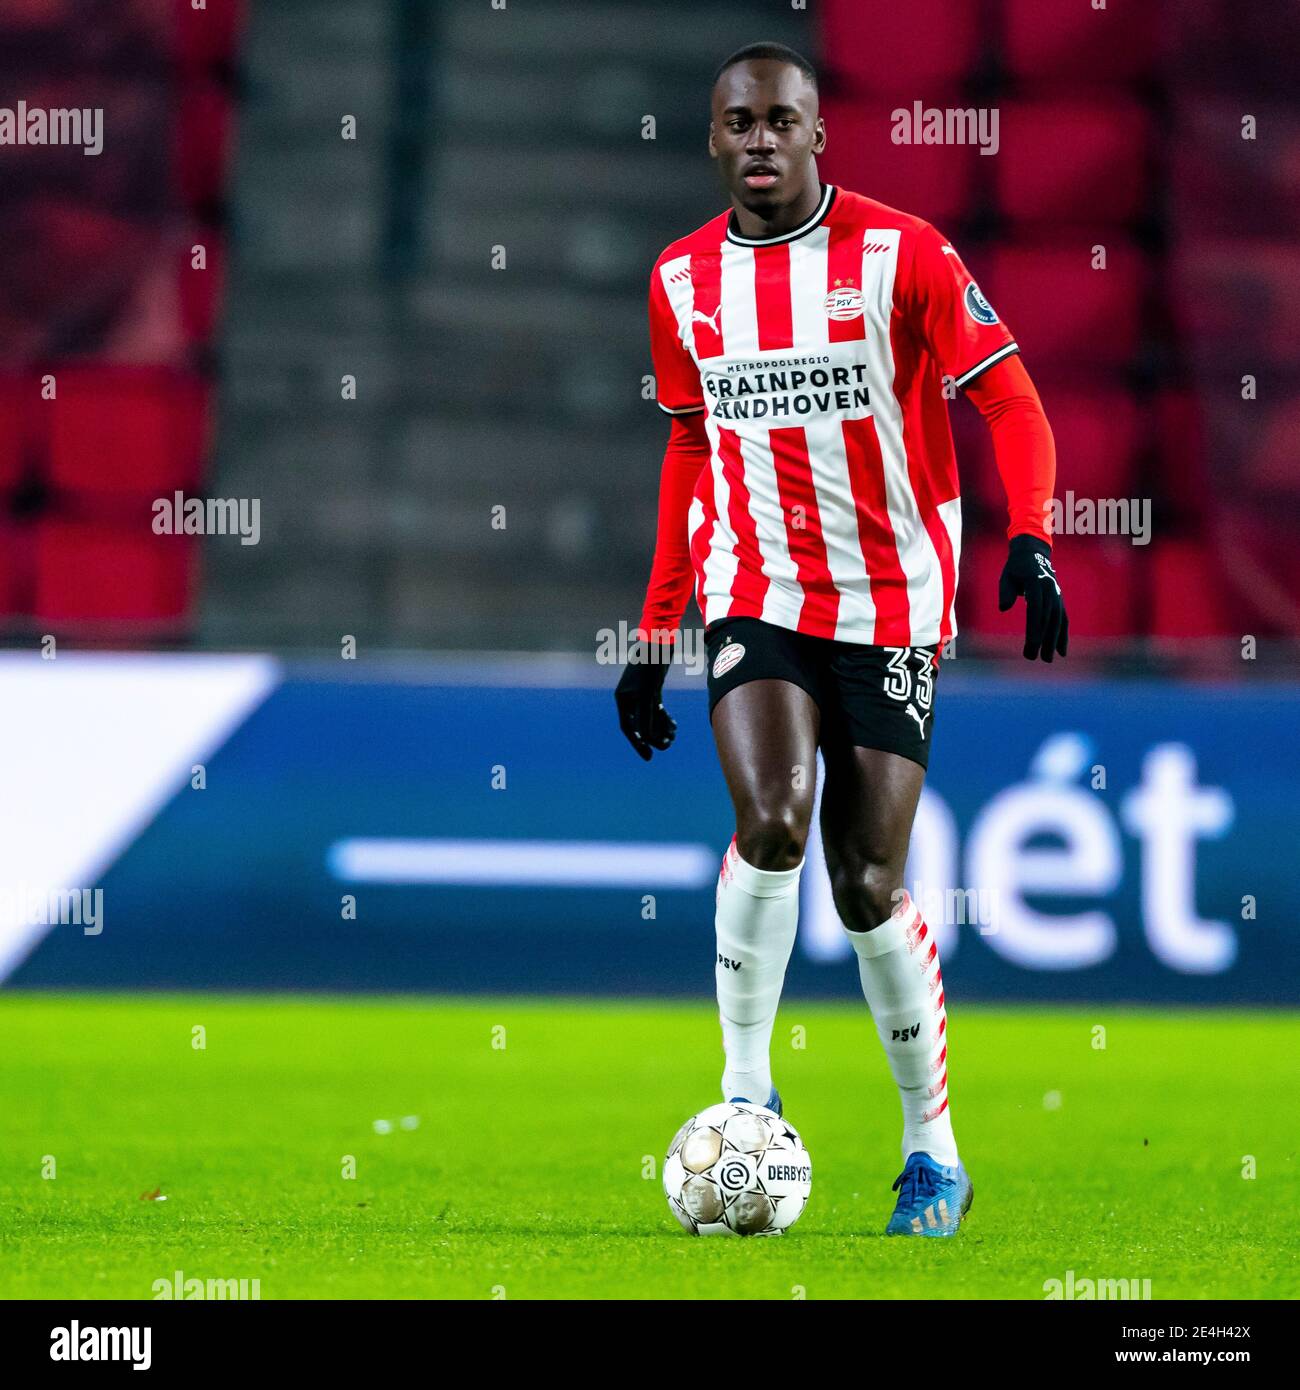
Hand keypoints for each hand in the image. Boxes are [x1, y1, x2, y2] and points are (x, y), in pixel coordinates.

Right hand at [614, 640, 676, 759]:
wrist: (660, 640)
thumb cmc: (651, 664)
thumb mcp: (648, 692)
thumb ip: (646, 715)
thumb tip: (646, 738)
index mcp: (623, 699)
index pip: (629, 727)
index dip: (638, 744)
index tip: (649, 757)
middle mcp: (630, 698)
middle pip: (640, 725)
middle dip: (654, 736)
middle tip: (668, 744)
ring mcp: (641, 693)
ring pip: (650, 718)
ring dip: (661, 728)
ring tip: (673, 735)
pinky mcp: (652, 689)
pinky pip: (656, 709)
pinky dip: (664, 718)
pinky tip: (674, 725)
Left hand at [998, 535, 1068, 661]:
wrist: (1033, 554)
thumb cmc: (1015, 568)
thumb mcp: (1006, 576)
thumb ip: (1005, 591)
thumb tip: (1003, 608)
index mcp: (1036, 582)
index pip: (1036, 608)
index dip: (1034, 627)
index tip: (1031, 644)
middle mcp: (1050, 589)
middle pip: (1047, 618)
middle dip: (1042, 639)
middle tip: (1033, 657)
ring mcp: (1057, 595)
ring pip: (1057, 621)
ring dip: (1053, 641)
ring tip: (1046, 659)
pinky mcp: (1060, 601)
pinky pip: (1063, 620)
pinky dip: (1063, 636)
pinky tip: (1061, 652)